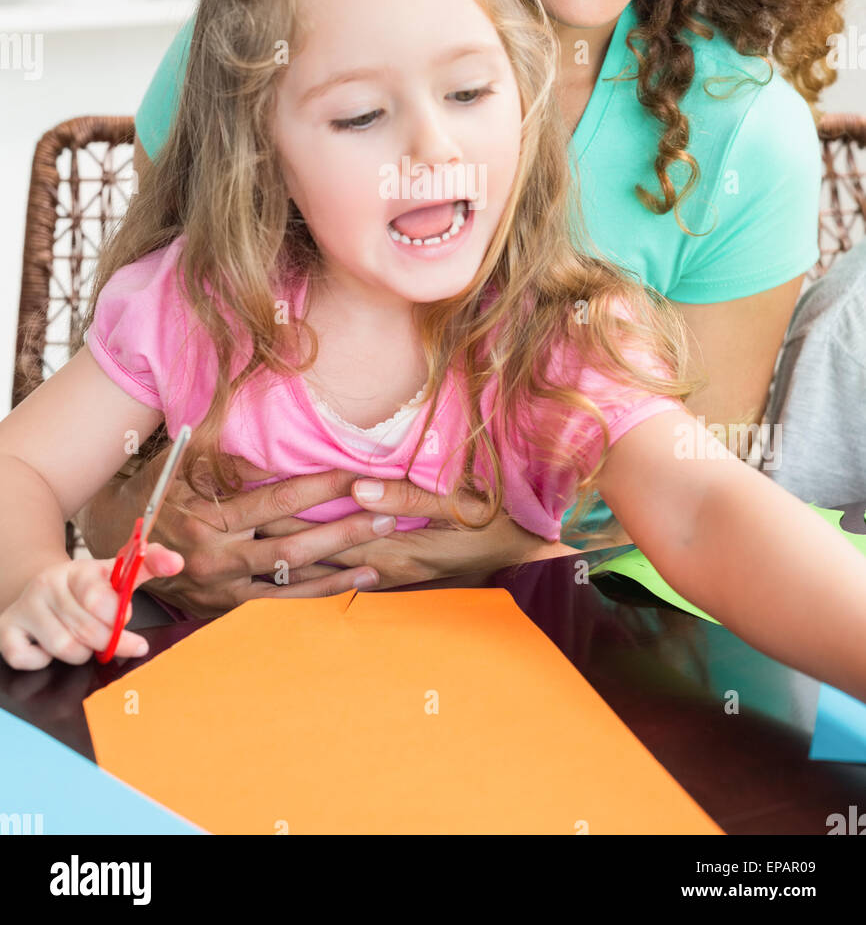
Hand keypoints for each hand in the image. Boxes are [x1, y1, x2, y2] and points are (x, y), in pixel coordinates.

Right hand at [0, 545, 182, 669]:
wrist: (44, 587)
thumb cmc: (87, 587)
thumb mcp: (117, 572)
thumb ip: (149, 564)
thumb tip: (178, 562)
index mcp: (78, 570)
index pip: (100, 598)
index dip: (119, 617)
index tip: (129, 622)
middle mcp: (48, 586)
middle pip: (86, 630)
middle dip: (107, 642)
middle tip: (114, 641)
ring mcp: (26, 608)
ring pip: (64, 649)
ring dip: (81, 653)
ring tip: (84, 641)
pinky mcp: (8, 631)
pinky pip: (28, 659)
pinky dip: (43, 661)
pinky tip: (50, 648)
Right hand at [108, 460, 407, 617]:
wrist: (114, 548)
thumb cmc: (154, 495)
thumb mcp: (181, 468)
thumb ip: (227, 461)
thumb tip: (275, 448)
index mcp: (206, 520)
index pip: (277, 502)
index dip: (321, 489)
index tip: (358, 476)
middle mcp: (215, 561)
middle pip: (293, 547)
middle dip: (344, 531)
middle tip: (387, 515)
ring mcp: (221, 592)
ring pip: (290, 585)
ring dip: (338, 573)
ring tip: (380, 559)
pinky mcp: (224, 611)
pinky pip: (276, 607)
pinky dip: (314, 599)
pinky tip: (348, 590)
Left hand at [256, 475, 569, 587]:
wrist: (529, 554)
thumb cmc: (497, 523)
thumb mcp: (459, 504)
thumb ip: (407, 496)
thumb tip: (355, 487)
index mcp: (391, 550)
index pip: (324, 533)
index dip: (284, 514)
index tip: (246, 496)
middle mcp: (381, 571)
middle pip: (313, 556)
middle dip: (271, 537)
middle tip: (229, 522)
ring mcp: (386, 578)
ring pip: (321, 572)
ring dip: (285, 554)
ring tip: (242, 540)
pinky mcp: (393, 577)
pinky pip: (340, 577)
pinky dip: (310, 570)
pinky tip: (291, 560)